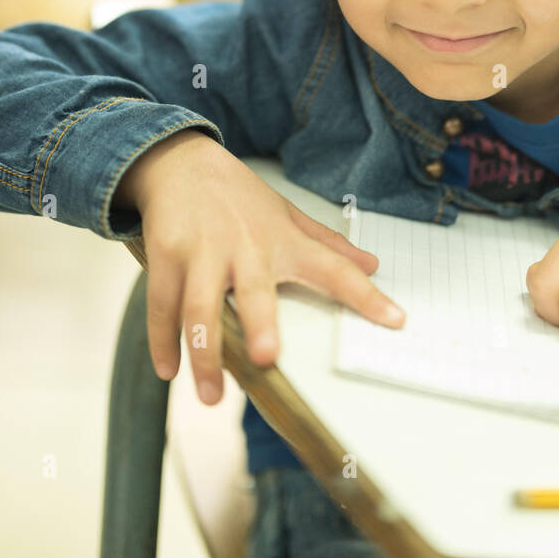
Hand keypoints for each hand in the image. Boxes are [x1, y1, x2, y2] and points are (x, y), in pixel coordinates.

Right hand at [114, 130, 404, 404]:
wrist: (179, 161)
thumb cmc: (238, 197)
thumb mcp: (287, 215)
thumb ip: (328, 245)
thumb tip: (373, 265)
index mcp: (283, 241)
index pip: (333, 269)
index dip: (365, 295)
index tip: (396, 319)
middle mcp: (245, 248)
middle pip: (253, 290)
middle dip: (259, 322)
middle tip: (267, 358)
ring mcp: (202, 251)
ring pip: (199, 307)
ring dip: (204, 354)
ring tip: (211, 396)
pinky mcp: (166, 254)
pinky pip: (162, 304)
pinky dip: (162, 340)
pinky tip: (169, 370)